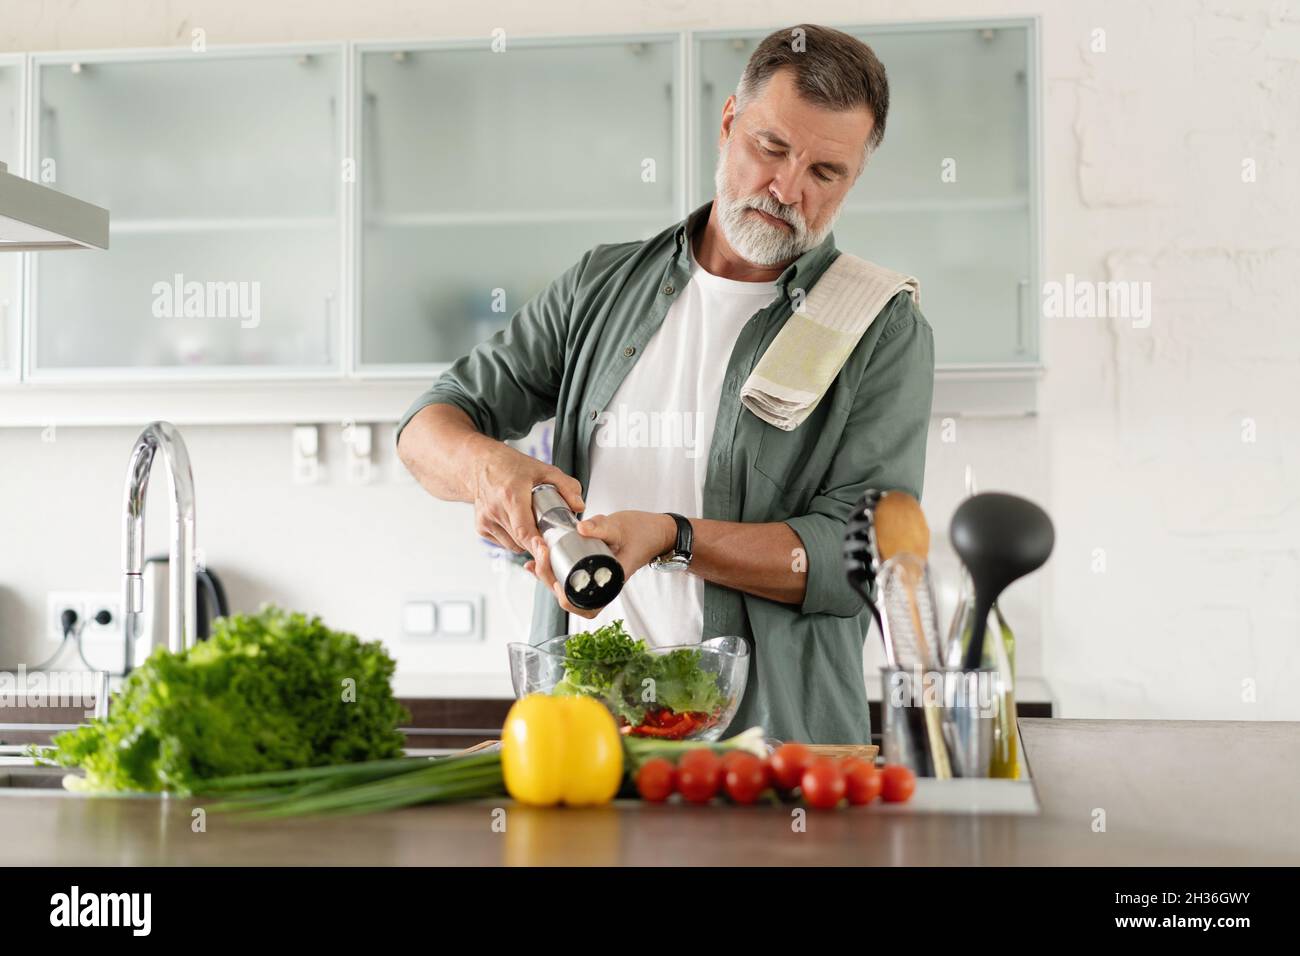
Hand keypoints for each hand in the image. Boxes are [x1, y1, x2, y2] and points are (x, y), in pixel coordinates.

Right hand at [466, 439, 583, 553]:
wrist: (480, 464)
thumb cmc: (509, 466)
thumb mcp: (543, 469)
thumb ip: (566, 485)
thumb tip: (579, 506)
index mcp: (510, 496)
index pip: (523, 530)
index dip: (537, 545)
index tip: (547, 552)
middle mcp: (495, 510)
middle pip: (522, 541)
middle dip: (539, 541)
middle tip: (550, 530)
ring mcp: (486, 521)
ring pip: (514, 546)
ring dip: (526, 541)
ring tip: (531, 521)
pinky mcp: (481, 528)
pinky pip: (504, 543)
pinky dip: (515, 539)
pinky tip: (518, 523)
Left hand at [524, 511, 677, 617]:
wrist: (654, 531)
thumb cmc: (642, 533)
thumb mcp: (620, 528)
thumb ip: (602, 527)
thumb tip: (581, 527)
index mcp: (609, 584)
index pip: (583, 605)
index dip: (564, 597)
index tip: (554, 578)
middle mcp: (600, 586)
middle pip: (567, 596)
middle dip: (547, 577)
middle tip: (540, 553)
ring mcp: (594, 579)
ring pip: (565, 586)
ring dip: (547, 574)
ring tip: (536, 555)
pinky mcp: (590, 569)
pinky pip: (567, 575)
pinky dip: (551, 568)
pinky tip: (539, 558)